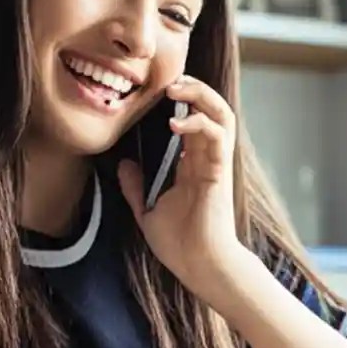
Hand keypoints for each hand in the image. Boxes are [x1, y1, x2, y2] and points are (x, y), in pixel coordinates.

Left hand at [117, 75, 245, 297]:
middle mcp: (207, 160)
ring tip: (177, 89)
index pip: (194, 122)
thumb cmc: (180, 244)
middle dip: (194, 90)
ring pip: (221, 115)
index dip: (182, 102)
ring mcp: (216, 165)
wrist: (200, 266)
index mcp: (193, 166)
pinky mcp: (219, 173)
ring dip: (201, 97)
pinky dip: (199, 124)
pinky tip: (176, 125)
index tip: (160, 91)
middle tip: (171, 81)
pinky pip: (217, 138)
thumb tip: (125, 164)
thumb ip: (136, 187)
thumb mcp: (147, 211)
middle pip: (212, 111)